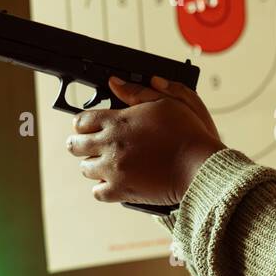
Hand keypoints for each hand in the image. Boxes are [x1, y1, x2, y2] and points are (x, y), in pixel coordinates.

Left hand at [66, 75, 224, 206]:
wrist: (200, 165)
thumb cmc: (187, 132)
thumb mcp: (165, 102)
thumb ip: (136, 91)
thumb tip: (114, 83)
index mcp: (117, 121)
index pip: (81, 121)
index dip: (85, 123)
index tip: (92, 126)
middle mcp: (110, 145)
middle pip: (75, 145)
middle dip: (81, 144)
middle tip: (93, 145)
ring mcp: (113, 169)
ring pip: (85, 169)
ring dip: (93, 165)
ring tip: (108, 163)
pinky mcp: (121, 190)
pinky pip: (97, 192)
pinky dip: (103, 188)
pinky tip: (114, 181)